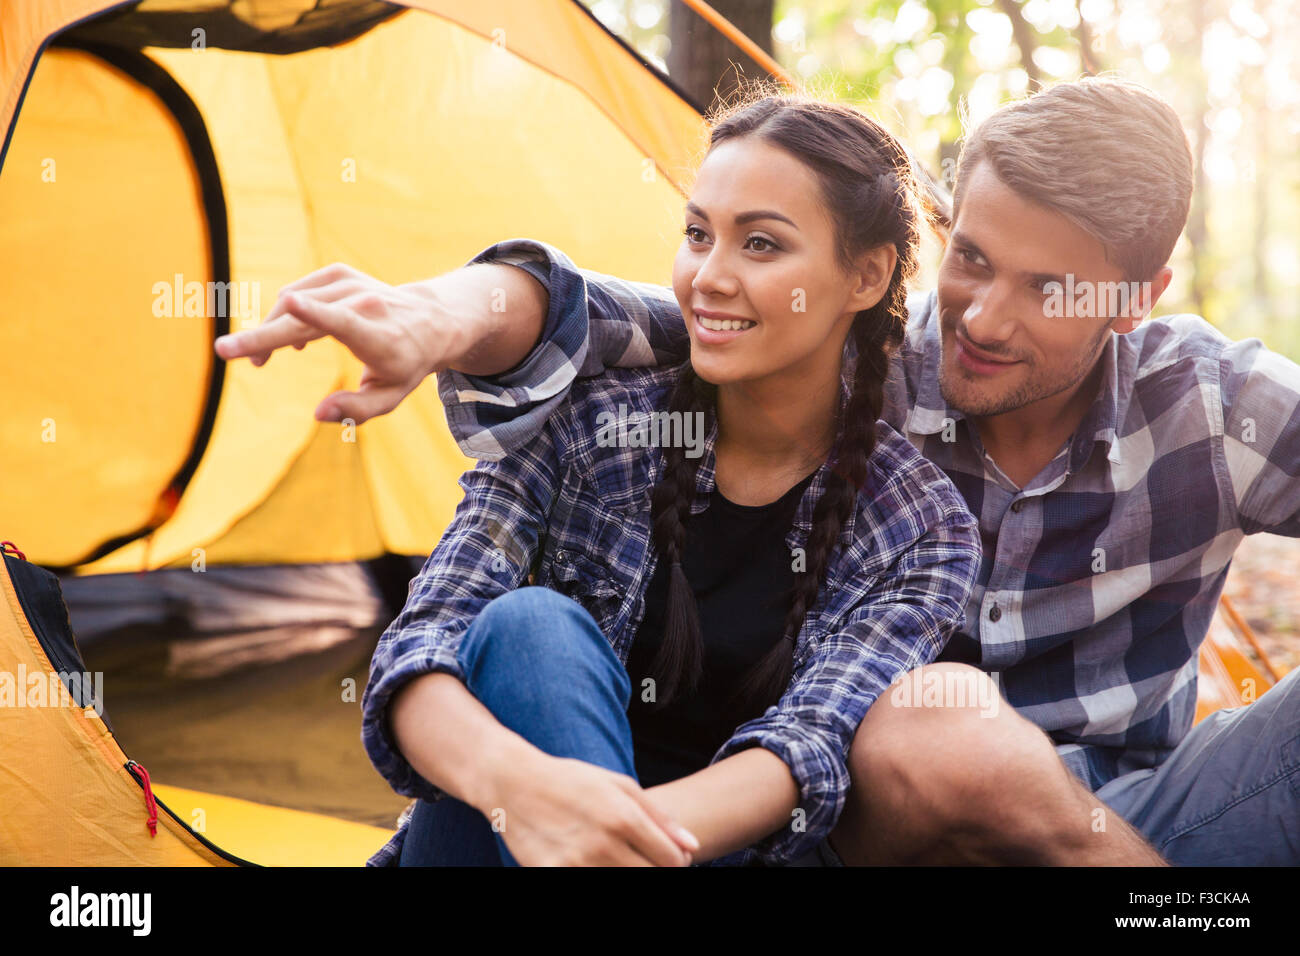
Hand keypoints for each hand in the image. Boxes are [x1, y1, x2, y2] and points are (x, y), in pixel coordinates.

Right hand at [213, 263, 459, 423]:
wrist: (431, 320)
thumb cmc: (406, 365)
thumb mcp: (390, 397)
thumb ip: (357, 410)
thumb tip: (318, 414)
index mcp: (378, 336)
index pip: (344, 322)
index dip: (316, 312)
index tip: (291, 303)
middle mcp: (365, 304)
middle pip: (303, 317)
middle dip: (262, 335)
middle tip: (226, 352)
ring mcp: (351, 284)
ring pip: (293, 303)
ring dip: (271, 330)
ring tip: (261, 361)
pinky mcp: (339, 274)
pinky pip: (298, 292)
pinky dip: (286, 314)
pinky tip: (292, 340)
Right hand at [488, 753, 700, 865]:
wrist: (513, 784)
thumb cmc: (571, 781)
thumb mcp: (619, 786)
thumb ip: (659, 816)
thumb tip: (692, 845)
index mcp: (623, 817)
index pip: (672, 860)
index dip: (678, 863)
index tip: (672, 859)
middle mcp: (602, 843)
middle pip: (650, 877)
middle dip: (656, 871)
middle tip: (646, 860)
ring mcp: (576, 864)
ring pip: (623, 885)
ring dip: (628, 874)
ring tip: (619, 859)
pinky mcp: (553, 874)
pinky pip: (588, 886)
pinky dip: (598, 876)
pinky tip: (594, 862)